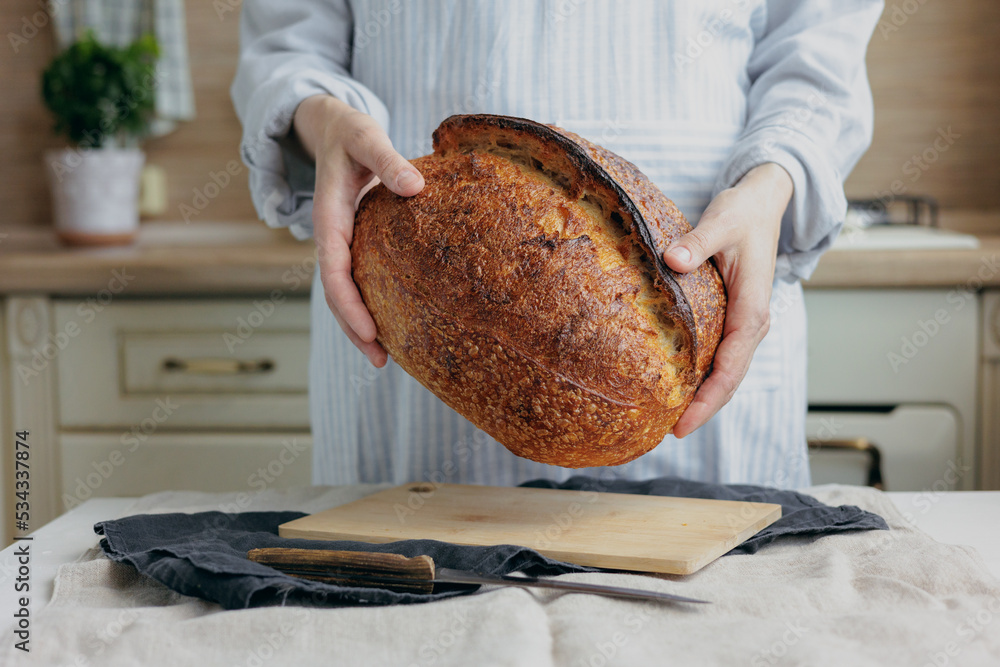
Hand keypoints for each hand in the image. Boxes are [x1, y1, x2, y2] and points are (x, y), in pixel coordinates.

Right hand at [293, 95, 423, 366]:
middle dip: (355, 329)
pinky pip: (359, 280)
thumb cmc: (350, 133)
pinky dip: (370, 304)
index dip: (349, 304)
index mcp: (330, 218)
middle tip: (381, 361)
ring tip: (385, 358)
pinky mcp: (355, 244)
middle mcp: (332, 237)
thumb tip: (415, 186)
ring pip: (346, 293)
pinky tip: (393, 324)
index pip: (334, 272)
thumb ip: (387, 159)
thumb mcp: (366, 137)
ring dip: (361, 325)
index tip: (370, 330)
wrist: (332, 128)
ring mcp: (342, 243)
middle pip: (337, 294)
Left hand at [663, 163, 793, 437]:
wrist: (763, 204)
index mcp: (753, 309)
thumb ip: (697, 241)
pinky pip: (720, 357)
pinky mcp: (736, 319)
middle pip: (729, 380)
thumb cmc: (742, 213)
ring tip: (670, 420)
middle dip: (703, 408)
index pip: (731, 368)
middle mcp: (754, 323)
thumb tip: (673, 259)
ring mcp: (746, 323)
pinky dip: (703, 377)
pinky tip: (678, 387)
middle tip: (670, 432)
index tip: (682, 423)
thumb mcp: (720, 221)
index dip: (707, 399)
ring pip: (726, 372)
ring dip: (704, 397)